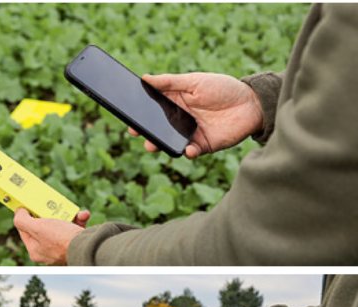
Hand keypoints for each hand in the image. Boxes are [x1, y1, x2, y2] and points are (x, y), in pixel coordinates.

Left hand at [14, 208, 89, 264]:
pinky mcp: (76, 244)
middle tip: (51, 205)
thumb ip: (22, 220)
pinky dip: (79, 220)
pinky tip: (83, 215)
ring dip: (68, 215)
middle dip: (49, 214)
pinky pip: (75, 228)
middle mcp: (48, 251)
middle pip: (44, 227)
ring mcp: (63, 248)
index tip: (27, 205)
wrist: (88, 248)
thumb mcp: (36, 228)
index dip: (25, 217)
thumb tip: (18, 212)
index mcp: (35, 250)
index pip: (25, 231)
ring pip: (61, 226)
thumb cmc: (61, 240)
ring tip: (72, 211)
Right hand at [129, 72, 264, 158]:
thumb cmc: (223, 88)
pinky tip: (188, 149)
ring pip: (169, 142)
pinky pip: (191, 151)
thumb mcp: (195, 81)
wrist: (252, 103)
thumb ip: (170, 82)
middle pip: (157, 128)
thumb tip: (145, 78)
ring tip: (154, 145)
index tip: (130, 118)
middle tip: (137, 132)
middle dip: (146, 132)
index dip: (141, 114)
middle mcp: (180, 120)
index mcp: (175, 103)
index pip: (153, 110)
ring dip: (160, 144)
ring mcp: (190, 134)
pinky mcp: (203, 145)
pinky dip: (187, 152)